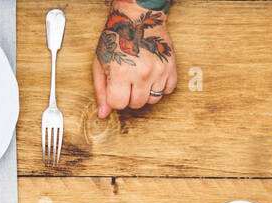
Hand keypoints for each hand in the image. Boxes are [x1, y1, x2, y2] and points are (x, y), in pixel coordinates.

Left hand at [93, 1, 176, 117]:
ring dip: (145, 93)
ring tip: (139, 78)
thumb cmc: (115, 40)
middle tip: (127, 82)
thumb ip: (101, 92)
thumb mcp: (100, 65)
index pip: (119, 104)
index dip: (115, 98)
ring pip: (153, 99)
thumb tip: (104, 114)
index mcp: (122, 73)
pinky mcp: (171, 65)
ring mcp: (159, 69)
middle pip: (136, 104)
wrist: (136, 18)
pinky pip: (168, 90)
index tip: (116, 88)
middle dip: (129, 97)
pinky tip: (153, 77)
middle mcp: (142, 73)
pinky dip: (161, 87)